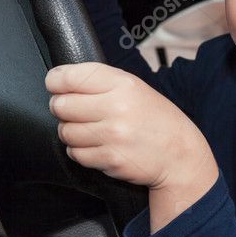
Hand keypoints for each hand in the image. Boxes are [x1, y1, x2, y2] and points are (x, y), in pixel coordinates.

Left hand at [46, 62, 218, 232]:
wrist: (180, 154)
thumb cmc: (154, 118)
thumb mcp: (134, 87)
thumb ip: (98, 81)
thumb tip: (58, 80)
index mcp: (122, 83)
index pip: (69, 77)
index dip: (55, 81)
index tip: (56, 85)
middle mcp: (116, 107)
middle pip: (61, 105)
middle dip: (62, 108)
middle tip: (74, 110)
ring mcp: (112, 135)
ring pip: (65, 131)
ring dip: (71, 132)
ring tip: (90, 130)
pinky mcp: (109, 159)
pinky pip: (75, 153)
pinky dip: (81, 150)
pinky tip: (97, 145)